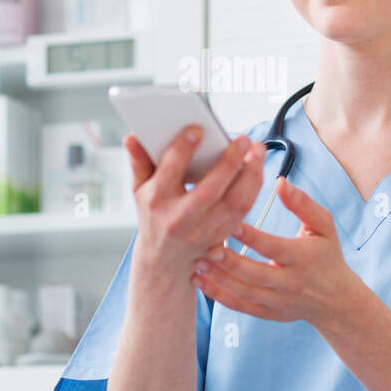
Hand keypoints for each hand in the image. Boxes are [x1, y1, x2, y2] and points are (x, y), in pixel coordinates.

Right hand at [126, 126, 266, 285]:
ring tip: (257, 151)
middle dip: (229, 162)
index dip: (183, 149)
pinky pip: (243, 210)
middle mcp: (180, 218)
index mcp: (156, 201)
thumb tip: (132, 137)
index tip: (197, 129)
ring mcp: (202, 230)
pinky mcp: (221, 235)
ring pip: (234, 202)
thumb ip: (139, 161)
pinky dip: (253, 187)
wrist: (164, 260)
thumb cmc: (154, 215)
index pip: (169, 172)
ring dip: (250, 174)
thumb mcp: (139, 189)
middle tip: (244, 140)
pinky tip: (257, 168)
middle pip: (210, 190)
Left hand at [191, 175, 361, 329]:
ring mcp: (278, 301)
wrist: (335, 300)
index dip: (250, 236)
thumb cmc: (326, 255)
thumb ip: (303, 203)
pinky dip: (218, 296)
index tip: (229, 220)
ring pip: (244, 292)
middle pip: (255, 274)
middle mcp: (290, 282)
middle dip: (229, 261)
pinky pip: (240, 306)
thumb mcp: (324, 225)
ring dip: (218, 279)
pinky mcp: (268, 314)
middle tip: (206, 247)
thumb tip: (280, 182)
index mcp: (302, 258)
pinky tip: (199, 281)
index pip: (272, 247)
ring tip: (197, 262)